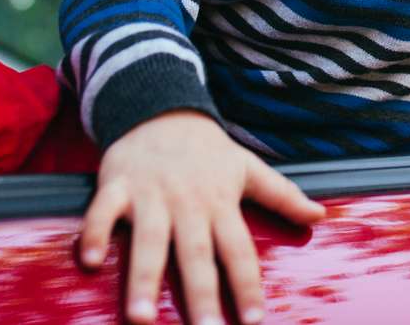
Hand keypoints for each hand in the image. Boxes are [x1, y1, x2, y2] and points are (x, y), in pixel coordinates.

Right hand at [77, 110, 326, 324]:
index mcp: (220, 201)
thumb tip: (319, 216)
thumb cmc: (206, 149)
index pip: (238, 250)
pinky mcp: (117, 184)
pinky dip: (93, 233)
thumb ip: (282, 195)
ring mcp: (151, 194)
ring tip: (141, 317)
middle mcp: (187, 202)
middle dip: (200, 294)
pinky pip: (103, 211)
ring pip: (149, 240)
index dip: (246, 285)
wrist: (160, 107)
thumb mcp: (247, 167)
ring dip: (144, 278)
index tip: (254, 320)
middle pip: (196, 253)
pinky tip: (90, 262)